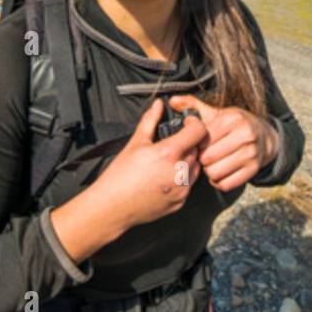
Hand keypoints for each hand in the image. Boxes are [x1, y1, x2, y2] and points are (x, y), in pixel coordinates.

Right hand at [91, 97, 207, 231]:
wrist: (112, 206)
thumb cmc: (120, 175)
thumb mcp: (136, 142)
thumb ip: (150, 120)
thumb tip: (159, 104)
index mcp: (169, 153)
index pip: (198, 131)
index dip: (194, 124)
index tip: (186, 124)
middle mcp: (180, 172)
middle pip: (197, 149)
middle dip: (188, 143)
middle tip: (171, 144)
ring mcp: (182, 189)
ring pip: (195, 167)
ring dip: (187, 161)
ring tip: (166, 162)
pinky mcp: (181, 202)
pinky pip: (189, 184)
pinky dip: (182, 178)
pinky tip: (163, 178)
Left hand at [168, 94, 279, 191]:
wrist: (264, 137)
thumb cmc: (234, 124)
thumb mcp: (215, 112)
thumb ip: (192, 105)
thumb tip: (172, 101)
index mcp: (233, 118)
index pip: (203, 138)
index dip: (196, 143)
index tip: (199, 143)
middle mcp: (245, 135)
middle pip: (208, 157)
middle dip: (202, 159)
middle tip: (204, 156)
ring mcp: (251, 153)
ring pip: (215, 172)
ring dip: (209, 172)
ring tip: (211, 164)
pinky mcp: (253, 169)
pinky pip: (226, 184)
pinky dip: (219, 182)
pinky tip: (219, 173)